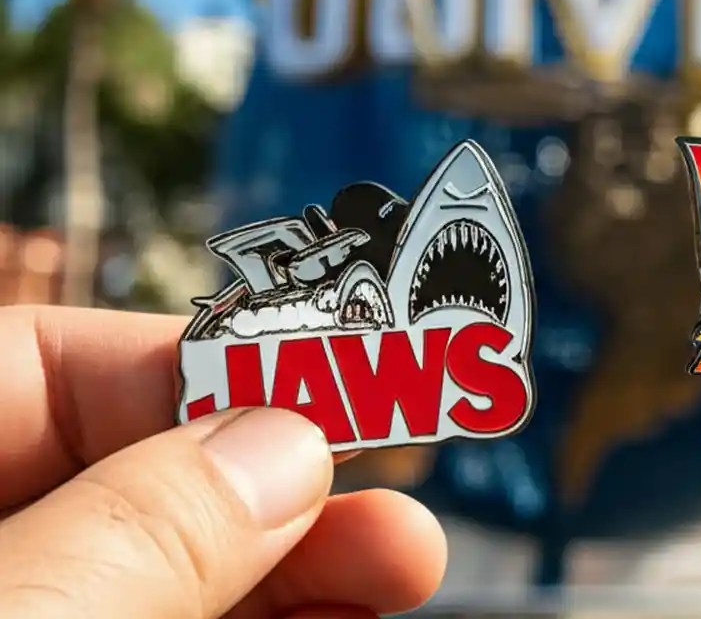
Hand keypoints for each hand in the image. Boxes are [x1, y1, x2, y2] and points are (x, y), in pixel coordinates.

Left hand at [0, 306, 446, 618]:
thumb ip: (138, 529)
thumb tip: (283, 446)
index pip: (48, 364)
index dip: (199, 365)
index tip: (333, 386)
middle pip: (137, 474)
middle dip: (280, 479)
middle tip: (391, 484)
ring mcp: (35, 611)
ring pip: (177, 569)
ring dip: (306, 557)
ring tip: (406, 558)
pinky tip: (343, 614)